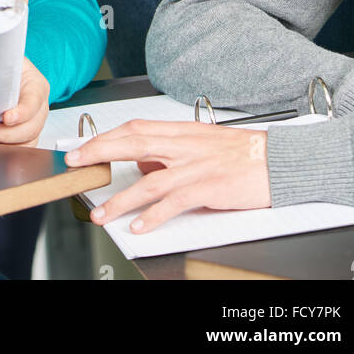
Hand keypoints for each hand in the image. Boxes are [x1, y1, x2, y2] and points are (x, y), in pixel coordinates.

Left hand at [0, 57, 49, 145]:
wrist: (5, 76)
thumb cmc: (6, 68)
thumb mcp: (4, 60)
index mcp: (37, 86)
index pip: (34, 102)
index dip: (22, 113)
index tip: (6, 118)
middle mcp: (40, 108)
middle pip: (29, 128)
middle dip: (2, 133)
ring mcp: (34, 124)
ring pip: (24, 143)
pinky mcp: (25, 137)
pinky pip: (18, 150)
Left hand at [64, 120, 270, 233]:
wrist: (278, 160)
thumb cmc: (242, 153)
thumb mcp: (201, 143)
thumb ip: (170, 152)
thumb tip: (143, 166)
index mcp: (181, 131)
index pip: (134, 128)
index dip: (105, 136)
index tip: (83, 146)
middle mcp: (183, 145)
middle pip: (132, 143)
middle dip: (100, 153)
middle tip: (76, 164)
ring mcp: (194, 166)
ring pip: (148, 181)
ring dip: (120, 199)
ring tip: (101, 215)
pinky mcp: (208, 187)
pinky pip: (174, 202)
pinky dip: (154, 215)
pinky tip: (139, 226)